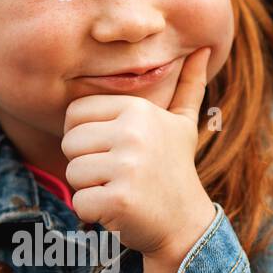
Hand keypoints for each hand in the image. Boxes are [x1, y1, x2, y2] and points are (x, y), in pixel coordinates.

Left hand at [61, 46, 215, 258]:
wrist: (185, 224)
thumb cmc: (173, 171)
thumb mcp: (182, 124)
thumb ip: (188, 86)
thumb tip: (203, 47)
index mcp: (138, 109)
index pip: (75, 114)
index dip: (86, 138)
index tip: (114, 152)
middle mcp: (134, 133)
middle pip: (70, 143)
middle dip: (86, 164)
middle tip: (118, 175)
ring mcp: (128, 166)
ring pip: (72, 173)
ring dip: (90, 189)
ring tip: (120, 190)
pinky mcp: (120, 199)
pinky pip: (79, 202)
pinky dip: (94, 213)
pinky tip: (120, 211)